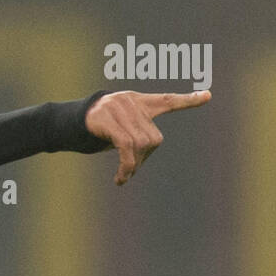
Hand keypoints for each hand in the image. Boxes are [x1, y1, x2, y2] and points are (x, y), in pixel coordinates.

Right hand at [85, 90, 211, 184]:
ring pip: (140, 144)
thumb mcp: (119, 131)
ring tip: (123, 177)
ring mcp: (118, 107)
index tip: (208, 96)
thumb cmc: (96, 130)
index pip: (167, 100)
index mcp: (138, 101)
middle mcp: (131, 101)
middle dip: (143, 159)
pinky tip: (120, 179)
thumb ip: (136, 136)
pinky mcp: (106, 118)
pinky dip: (126, 166)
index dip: (188, 100)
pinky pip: (126, 146)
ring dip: (133, 166)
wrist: (67, 123)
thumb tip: (140, 159)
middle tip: (129, 171)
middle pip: (152, 138)